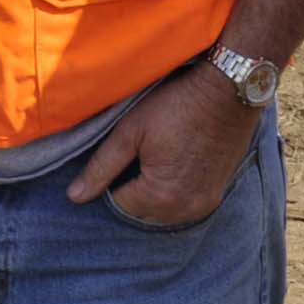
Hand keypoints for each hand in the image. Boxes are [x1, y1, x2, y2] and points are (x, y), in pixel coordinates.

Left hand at [67, 62, 258, 225]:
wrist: (229, 89)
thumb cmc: (177, 104)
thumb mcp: (131, 130)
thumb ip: (101, 167)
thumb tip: (75, 197)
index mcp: (159, 197)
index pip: (119, 205)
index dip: (112, 181)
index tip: (121, 153)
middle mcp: (185, 210)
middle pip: (143, 213)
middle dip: (133, 191)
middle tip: (136, 155)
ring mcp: (206, 204)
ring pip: (164, 212)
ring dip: (154, 194)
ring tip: (155, 159)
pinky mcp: (218, 194)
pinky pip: (186, 205)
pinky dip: (175, 192)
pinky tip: (174, 165)